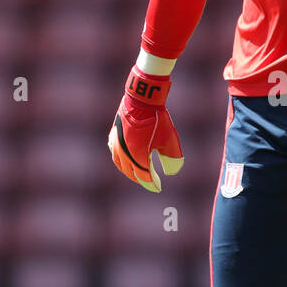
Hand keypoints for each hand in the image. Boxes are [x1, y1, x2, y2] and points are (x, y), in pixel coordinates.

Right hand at [108, 65, 183, 192]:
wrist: (142, 98)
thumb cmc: (157, 118)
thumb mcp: (170, 139)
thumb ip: (172, 159)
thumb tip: (171, 172)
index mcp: (137, 155)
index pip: (144, 176)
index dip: (152, 184)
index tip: (158, 187)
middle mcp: (124, 151)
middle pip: (131, 172)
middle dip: (141, 179)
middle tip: (150, 183)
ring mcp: (116, 143)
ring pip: (120, 163)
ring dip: (129, 171)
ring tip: (137, 174)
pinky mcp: (114, 134)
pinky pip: (114, 152)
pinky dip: (120, 159)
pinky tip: (125, 159)